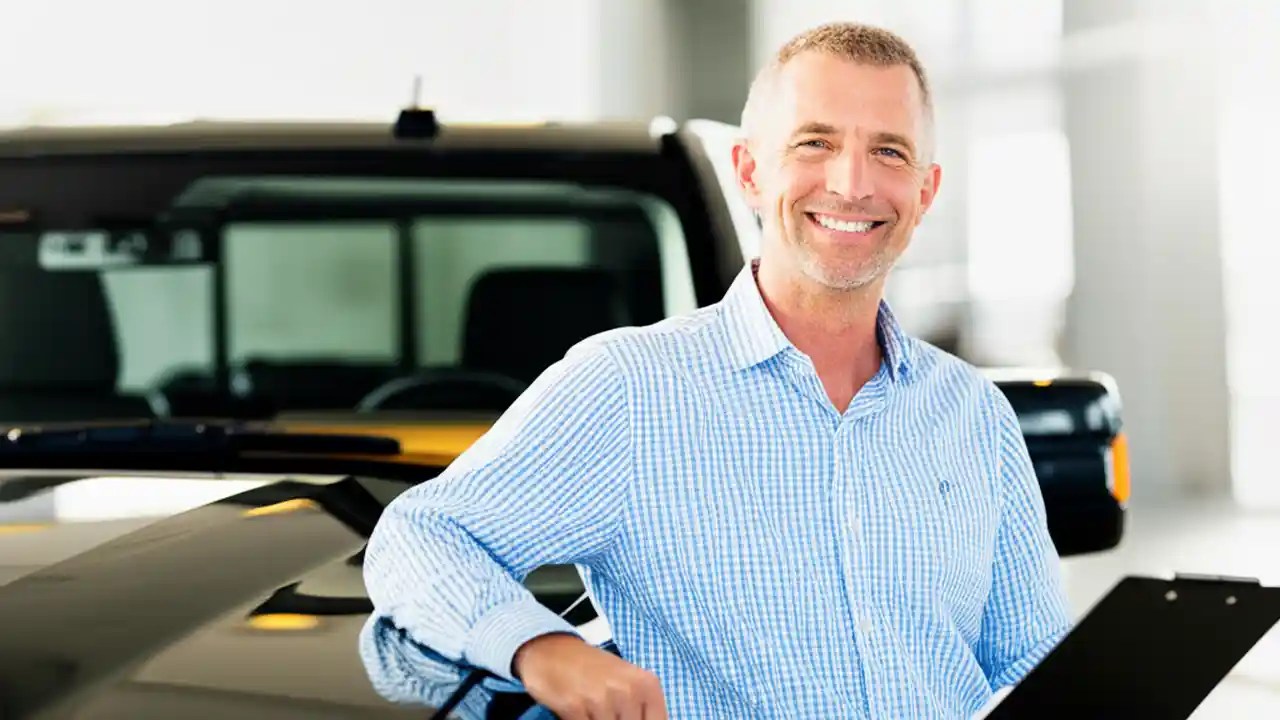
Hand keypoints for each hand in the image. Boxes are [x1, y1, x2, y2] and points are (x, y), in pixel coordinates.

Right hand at [513, 633, 667, 719]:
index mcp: (647, 685)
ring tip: (590, 711)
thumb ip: (641, 710)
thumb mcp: (627, 683)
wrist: (552, 649)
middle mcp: (628, 690)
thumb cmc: (593, 670)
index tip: (623, 717)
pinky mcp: (574, 706)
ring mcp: (601, 698)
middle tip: (602, 711)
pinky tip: (576, 712)